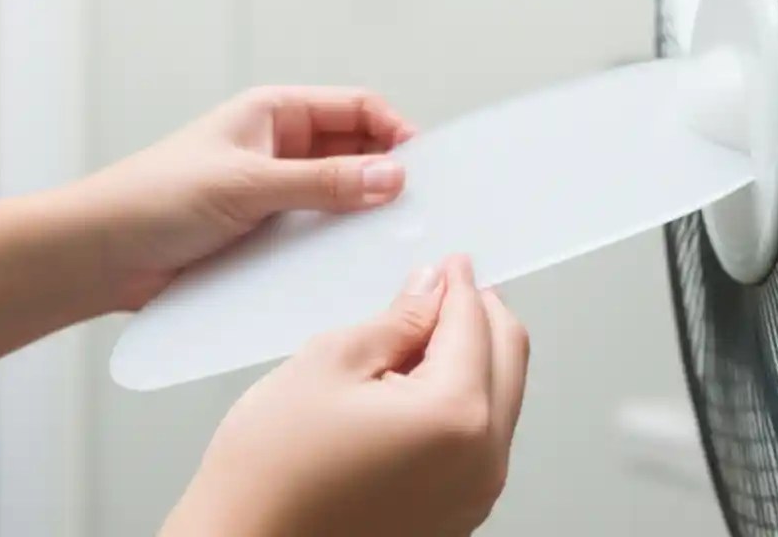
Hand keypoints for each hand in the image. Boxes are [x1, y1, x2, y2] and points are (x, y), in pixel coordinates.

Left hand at [71, 86, 415, 312]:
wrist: (99, 256)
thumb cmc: (152, 198)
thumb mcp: (248, 184)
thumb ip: (323, 182)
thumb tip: (391, 177)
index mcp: (276, 113)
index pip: (357, 108)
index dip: (395, 131)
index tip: (421, 166)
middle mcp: (281, 149)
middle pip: (358, 152)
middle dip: (386, 175)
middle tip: (414, 206)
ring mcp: (277, 194)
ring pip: (342, 197)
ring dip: (364, 214)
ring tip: (391, 237)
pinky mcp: (269, 235)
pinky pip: (319, 235)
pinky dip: (339, 246)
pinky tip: (354, 262)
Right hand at [162, 255, 529, 536]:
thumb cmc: (269, 476)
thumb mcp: (330, 362)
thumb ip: (397, 321)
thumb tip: (428, 293)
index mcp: (455, 416)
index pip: (474, 323)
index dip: (458, 283)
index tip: (449, 265)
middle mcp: (481, 461)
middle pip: (508, 358)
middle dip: (480, 315)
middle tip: (444, 291)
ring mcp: (473, 495)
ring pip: (501, 399)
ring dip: (475, 359)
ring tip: (421, 339)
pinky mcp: (457, 515)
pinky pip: (481, 441)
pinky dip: (463, 403)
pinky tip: (418, 388)